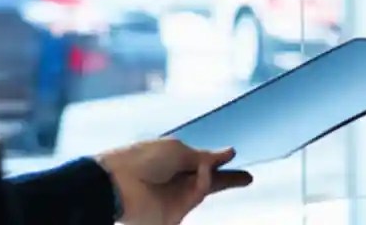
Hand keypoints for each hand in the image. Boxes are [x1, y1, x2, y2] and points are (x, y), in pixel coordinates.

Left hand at [96, 139, 252, 224]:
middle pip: (209, 180)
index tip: (233, 152)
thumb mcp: (177, 150)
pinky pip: (196, 197)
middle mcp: (176, 179)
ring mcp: (176, 198)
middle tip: (248, 178)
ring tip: (206, 168)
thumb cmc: (143, 160)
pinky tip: (201, 172)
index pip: (201, 160)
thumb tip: (229, 153)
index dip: (218, 157)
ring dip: (210, 176)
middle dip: (229, 179)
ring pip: (204, 189)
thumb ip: (204, 157)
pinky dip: (201, 183)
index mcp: (174, 159)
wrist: (117, 184)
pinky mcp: (174, 215)